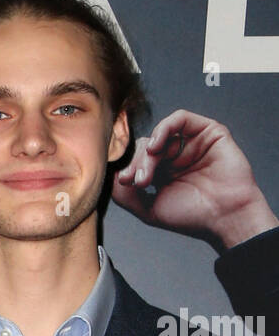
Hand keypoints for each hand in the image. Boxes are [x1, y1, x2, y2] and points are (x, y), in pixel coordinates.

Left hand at [112, 109, 277, 252]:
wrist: (224, 217)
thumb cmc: (192, 216)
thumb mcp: (149, 210)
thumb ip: (126, 195)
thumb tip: (113, 176)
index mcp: (162, 173)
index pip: (136, 160)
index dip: (127, 167)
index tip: (124, 181)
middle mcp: (176, 156)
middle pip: (144, 146)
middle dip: (137, 163)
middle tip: (138, 181)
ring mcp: (191, 143)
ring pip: (159, 135)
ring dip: (148, 152)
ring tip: (148, 170)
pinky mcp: (207, 131)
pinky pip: (180, 118)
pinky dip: (164, 128)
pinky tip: (155, 147)